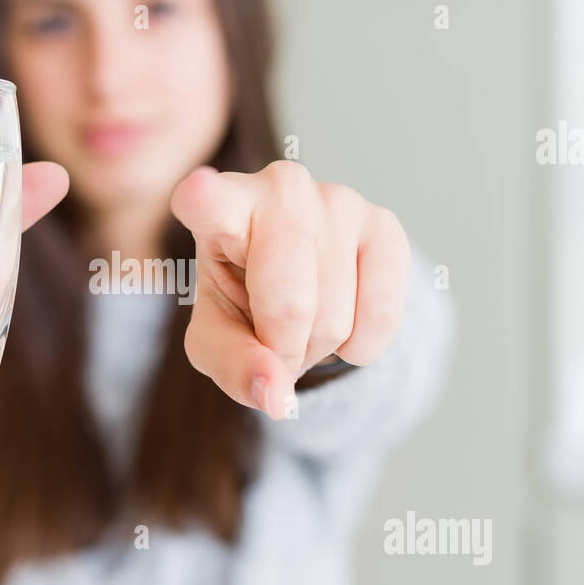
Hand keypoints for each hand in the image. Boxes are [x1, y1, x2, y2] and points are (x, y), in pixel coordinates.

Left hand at [170, 160, 409, 419]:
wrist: (303, 285)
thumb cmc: (243, 300)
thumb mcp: (217, 339)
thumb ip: (234, 365)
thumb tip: (276, 395)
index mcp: (221, 208)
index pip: (208, 200)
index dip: (204, 198)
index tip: (198, 190)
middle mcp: (281, 188)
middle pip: (289, 304)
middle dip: (284, 348)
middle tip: (273, 340)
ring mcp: (339, 201)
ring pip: (334, 317)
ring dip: (319, 347)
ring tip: (304, 323)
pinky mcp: (385, 226)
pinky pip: (380, 314)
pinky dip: (360, 344)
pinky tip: (344, 318)